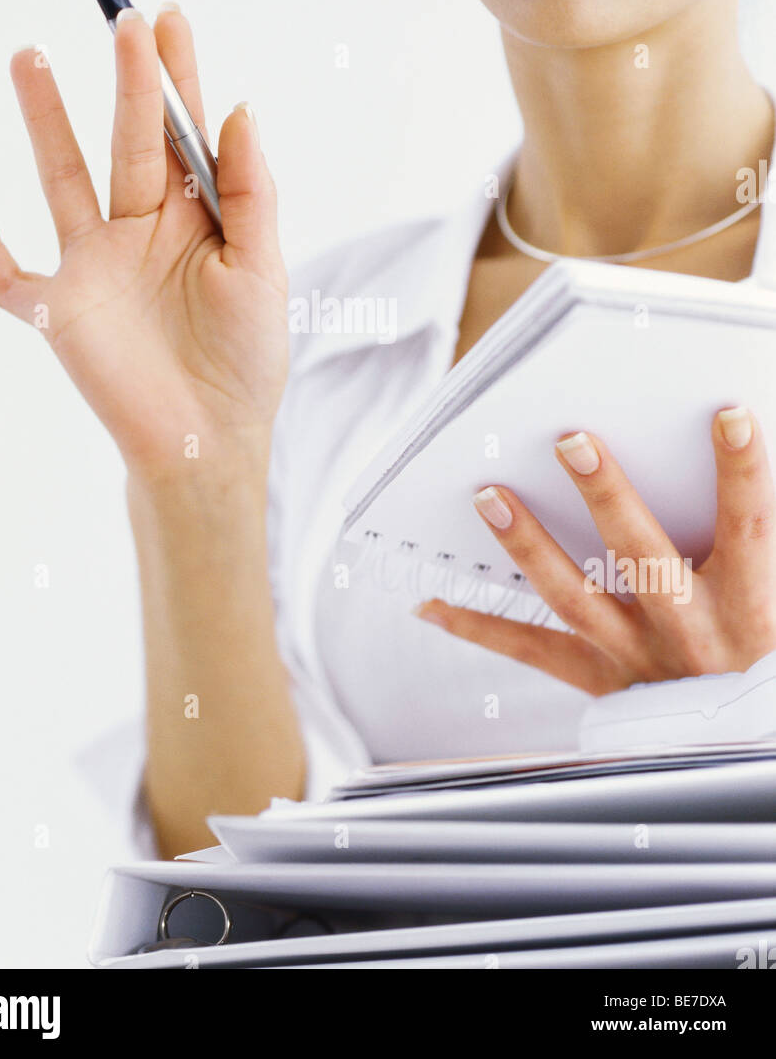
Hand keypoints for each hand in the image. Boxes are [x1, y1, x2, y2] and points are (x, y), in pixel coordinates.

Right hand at [0, 6, 289, 480]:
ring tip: (30, 56)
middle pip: (127, 140)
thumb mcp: (262, 269)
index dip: (175, 77)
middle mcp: (140, 229)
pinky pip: (7, 274)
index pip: (182, 133)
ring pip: (62, 180)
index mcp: (193, 216)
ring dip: (45, 122)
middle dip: (127, 82)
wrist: (210, 440)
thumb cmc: (245, 358)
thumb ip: (252, 192)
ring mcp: (95, 266)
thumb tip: (241, 107)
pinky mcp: (60, 311)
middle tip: (123, 16)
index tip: (168, 18)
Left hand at [415, 407, 775, 693]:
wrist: (744, 757)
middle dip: (608, 497)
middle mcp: (688, 633)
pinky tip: (431, 605)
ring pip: (574, 597)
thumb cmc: (759, 662)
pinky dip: (477, 627)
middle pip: (643, 557)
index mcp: (748, 607)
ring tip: (490, 496)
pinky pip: (530, 651)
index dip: (741, 473)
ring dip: (528, 544)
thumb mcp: (772, 602)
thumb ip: (748, 542)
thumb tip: (732, 452)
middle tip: (572, 442)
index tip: (729, 416)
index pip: (749, 527)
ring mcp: (635, 658)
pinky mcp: (598, 680)